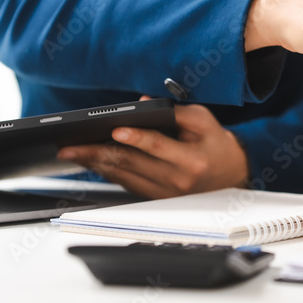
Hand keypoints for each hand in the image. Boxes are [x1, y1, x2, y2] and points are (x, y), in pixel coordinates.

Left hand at [56, 101, 247, 198]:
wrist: (230, 175)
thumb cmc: (215, 144)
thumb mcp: (204, 121)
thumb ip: (177, 111)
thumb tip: (143, 104)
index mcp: (191, 160)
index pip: (158, 147)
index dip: (136, 137)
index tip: (116, 129)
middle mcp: (176, 181)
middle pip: (131, 164)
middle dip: (98, 152)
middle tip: (72, 145)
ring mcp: (164, 193)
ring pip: (123, 176)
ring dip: (95, 163)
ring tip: (72, 152)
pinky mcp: (155, 197)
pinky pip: (125, 184)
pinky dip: (106, 171)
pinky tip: (90, 161)